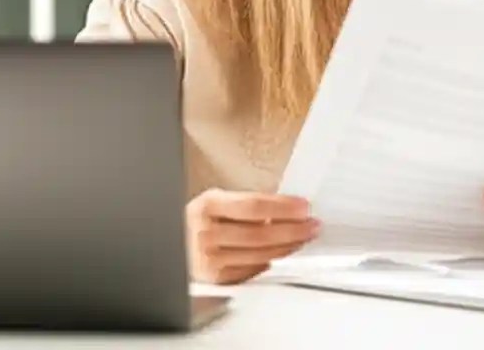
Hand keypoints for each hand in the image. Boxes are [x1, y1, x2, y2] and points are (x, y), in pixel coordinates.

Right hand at [186, 188, 320, 284]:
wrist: (172, 247)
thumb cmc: (196, 223)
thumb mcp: (214, 203)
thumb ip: (244, 206)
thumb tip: (286, 209)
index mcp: (206, 207)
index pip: (253, 206)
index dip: (282, 207)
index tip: (303, 207)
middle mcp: (206, 233)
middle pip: (261, 232)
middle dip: (293, 229)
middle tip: (311, 225)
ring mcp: (211, 259)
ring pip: (261, 254)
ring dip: (288, 246)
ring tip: (303, 238)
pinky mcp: (218, 279)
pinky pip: (253, 270)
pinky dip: (272, 261)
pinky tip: (282, 253)